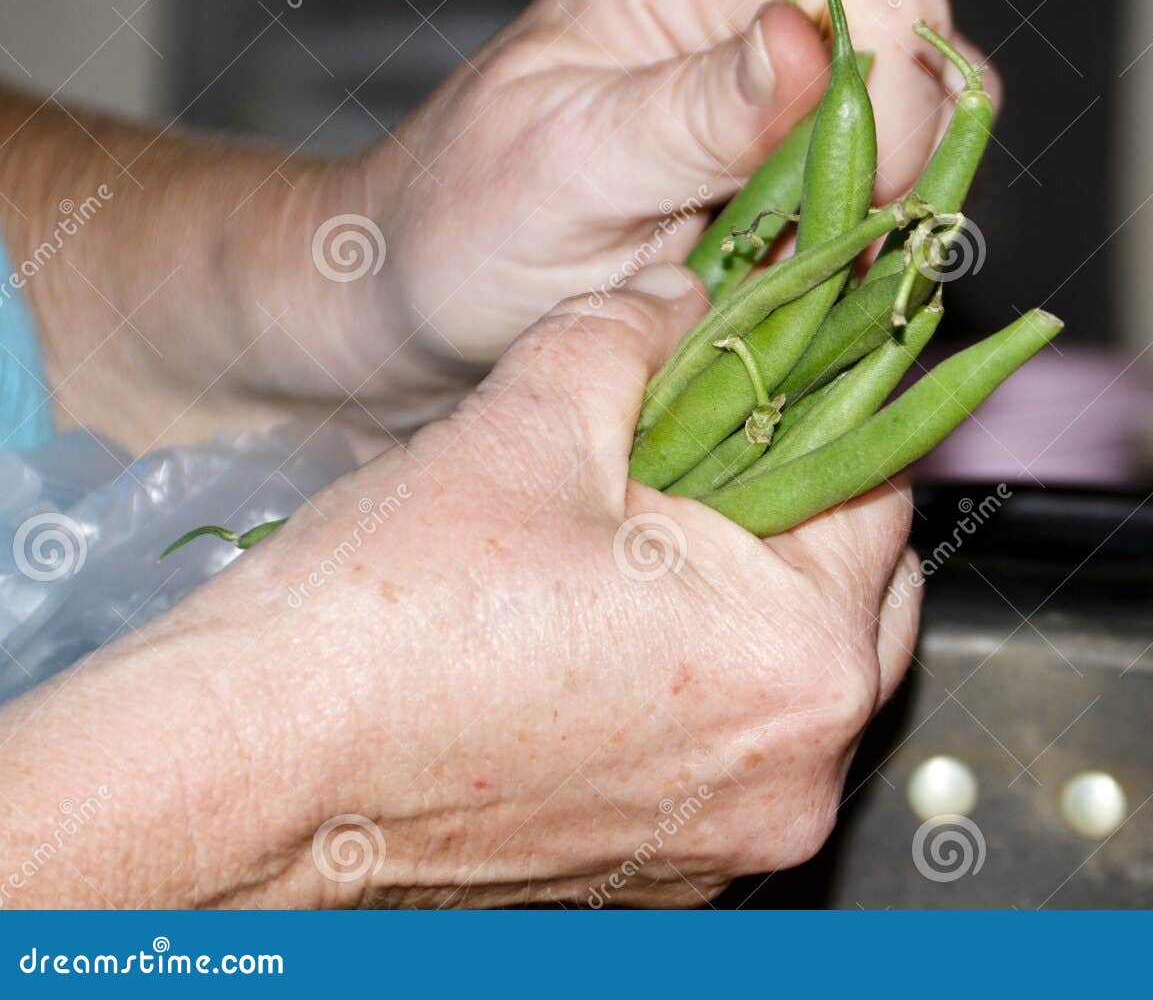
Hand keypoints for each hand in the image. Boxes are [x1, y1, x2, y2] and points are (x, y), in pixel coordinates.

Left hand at [0, 0, 989, 449]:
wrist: (425, 286)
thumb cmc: (464, 224)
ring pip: (912, 135)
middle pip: (915, 64)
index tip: (827, 226)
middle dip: (882, 179)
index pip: (877, 3)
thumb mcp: (569, 169)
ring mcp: (773, 67)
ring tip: (763, 271)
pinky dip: (847, 245)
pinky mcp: (783, 141)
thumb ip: (691, 113)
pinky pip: (876, 188)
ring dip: (864, 222)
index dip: (887, 121)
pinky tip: (772, 274)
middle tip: (785, 261)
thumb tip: (803, 46)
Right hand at [0, 266, 920, 906]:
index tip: (796, 374)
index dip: (832, 407)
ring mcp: (736, 833)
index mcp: (795, 655)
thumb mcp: (530, 422)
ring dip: (759, 603)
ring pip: (801, 678)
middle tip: (724, 449)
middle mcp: (794, 768)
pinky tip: (620, 638)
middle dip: (804, 510)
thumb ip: (640, 334)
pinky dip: (707, 688)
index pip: (877, 489)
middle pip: (859, 596)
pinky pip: (736, 750)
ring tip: (660, 540)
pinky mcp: (673, 869)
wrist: (255, 777)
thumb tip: (689, 303)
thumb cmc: (385, 623)